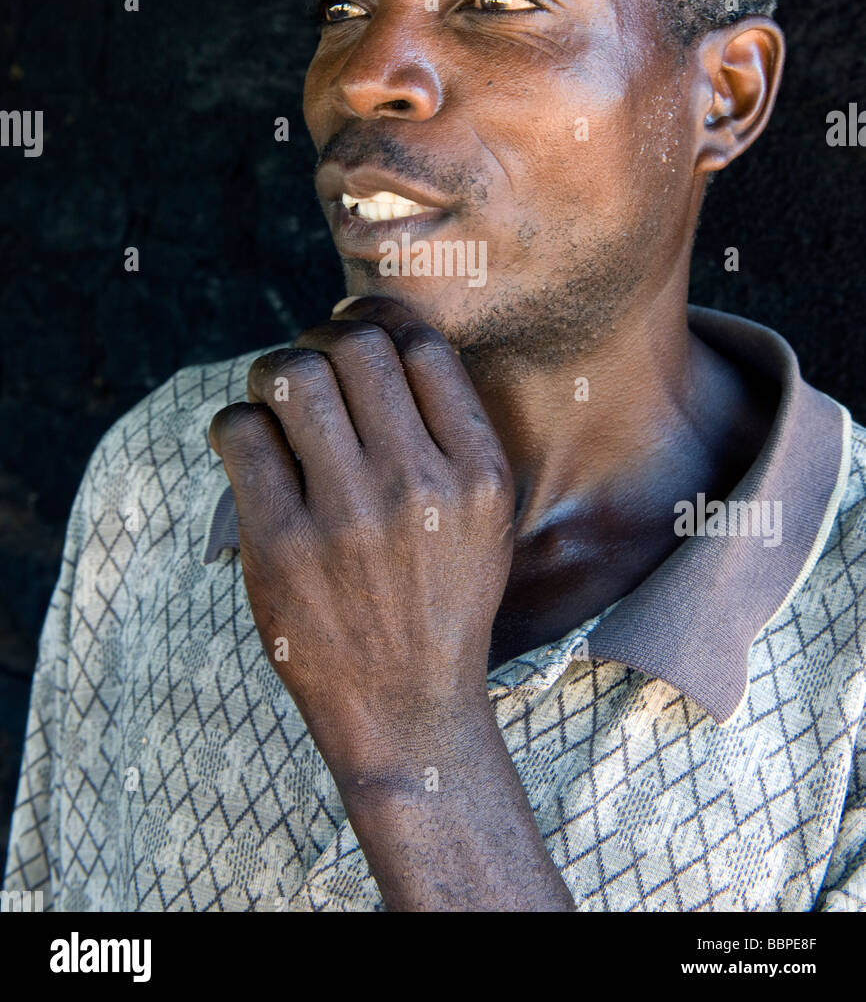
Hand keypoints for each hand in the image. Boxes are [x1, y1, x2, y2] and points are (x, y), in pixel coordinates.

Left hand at [208, 295, 514, 782]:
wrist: (409, 712)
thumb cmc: (442, 604)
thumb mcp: (486, 520)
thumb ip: (449, 435)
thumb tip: (378, 343)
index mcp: (478, 472)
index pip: (422, 346)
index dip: (377, 319)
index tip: (353, 330)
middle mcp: (420, 484)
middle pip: (355, 346)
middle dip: (319, 337)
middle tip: (308, 365)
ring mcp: (349, 515)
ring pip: (294, 375)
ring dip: (272, 369)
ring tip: (273, 396)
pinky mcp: (283, 545)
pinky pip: (241, 432)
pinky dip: (236, 423)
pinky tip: (247, 445)